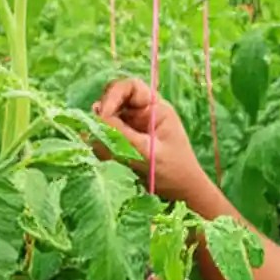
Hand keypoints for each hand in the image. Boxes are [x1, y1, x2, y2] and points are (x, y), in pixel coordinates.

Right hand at [92, 78, 209, 202]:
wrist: (182, 193)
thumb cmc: (174, 171)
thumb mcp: (147, 153)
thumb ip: (121, 136)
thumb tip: (96, 117)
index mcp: (155, 108)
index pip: (130, 87)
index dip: (113, 95)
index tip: (103, 113)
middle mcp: (142, 113)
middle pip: (113, 101)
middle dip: (103, 115)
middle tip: (98, 133)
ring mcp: (133, 127)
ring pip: (107, 120)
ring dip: (102, 132)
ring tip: (106, 151)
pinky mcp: (126, 142)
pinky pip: (107, 136)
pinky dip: (102, 145)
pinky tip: (107, 158)